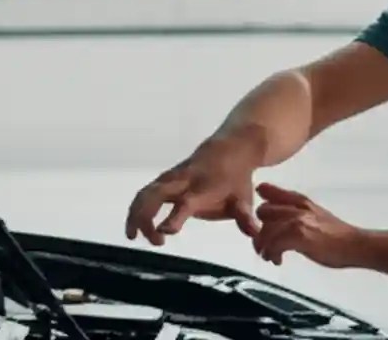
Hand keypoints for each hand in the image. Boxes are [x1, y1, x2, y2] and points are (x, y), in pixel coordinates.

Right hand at [125, 135, 261, 244]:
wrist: (233, 147)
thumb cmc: (237, 177)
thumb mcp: (244, 197)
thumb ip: (245, 216)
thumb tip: (254, 233)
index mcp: (204, 188)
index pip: (185, 203)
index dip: (174, 218)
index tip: (164, 232)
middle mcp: (184, 181)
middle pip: (155, 195)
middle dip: (145, 217)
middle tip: (150, 240)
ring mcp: (173, 177)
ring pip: (146, 192)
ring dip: (135, 214)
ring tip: (133, 236)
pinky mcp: (166, 178)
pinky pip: (146, 191)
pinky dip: (136, 208)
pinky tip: (134, 227)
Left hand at [253, 183, 363, 268]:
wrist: (355, 245)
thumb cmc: (337, 235)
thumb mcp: (315, 215)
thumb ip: (295, 214)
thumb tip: (275, 223)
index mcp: (300, 200)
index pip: (268, 190)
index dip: (260, 203)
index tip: (262, 220)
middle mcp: (297, 206)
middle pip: (262, 211)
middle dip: (260, 230)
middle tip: (266, 244)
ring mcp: (298, 220)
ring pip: (265, 229)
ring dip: (264, 246)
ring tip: (271, 256)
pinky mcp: (299, 236)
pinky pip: (272, 244)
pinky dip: (271, 254)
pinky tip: (278, 260)